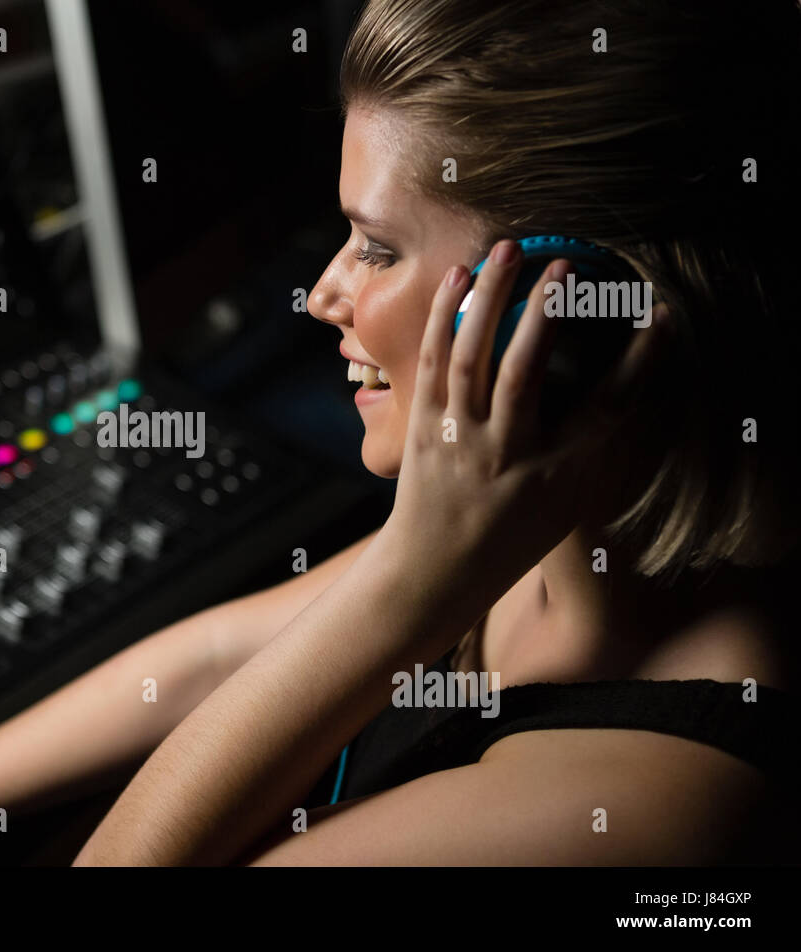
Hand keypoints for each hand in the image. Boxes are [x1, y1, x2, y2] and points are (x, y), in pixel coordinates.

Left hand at [377, 239, 669, 623]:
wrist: (436, 570)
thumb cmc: (511, 532)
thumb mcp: (567, 502)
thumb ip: (593, 445)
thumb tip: (626, 379)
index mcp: (555, 475)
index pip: (607, 409)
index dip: (639, 360)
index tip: (660, 316)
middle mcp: (506, 455)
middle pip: (527, 372)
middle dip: (547, 313)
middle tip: (565, 265)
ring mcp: (459, 440)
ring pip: (471, 357)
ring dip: (490, 298)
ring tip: (508, 250)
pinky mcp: (423, 428)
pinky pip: (431, 363)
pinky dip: (443, 317)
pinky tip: (458, 278)